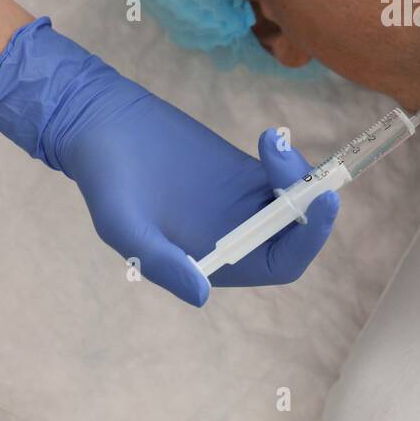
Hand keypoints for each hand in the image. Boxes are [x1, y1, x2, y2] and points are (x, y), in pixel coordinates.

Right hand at [0, 17, 339, 305]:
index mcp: (214, 262)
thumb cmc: (106, 181)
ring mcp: (243, 203)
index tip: (318, 204)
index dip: (306, 242)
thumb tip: (201, 295)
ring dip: (297, 174)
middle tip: (300, 168)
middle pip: (297, 232)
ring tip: (270, 143)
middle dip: (310, 202)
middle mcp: (236, 237)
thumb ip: (159, 262)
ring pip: (295, 199)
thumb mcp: (122, 226)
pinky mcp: (243, 171)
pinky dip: (286, 158)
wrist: (101, 125)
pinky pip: (282, 172)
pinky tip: (269, 138)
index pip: (281, 264)